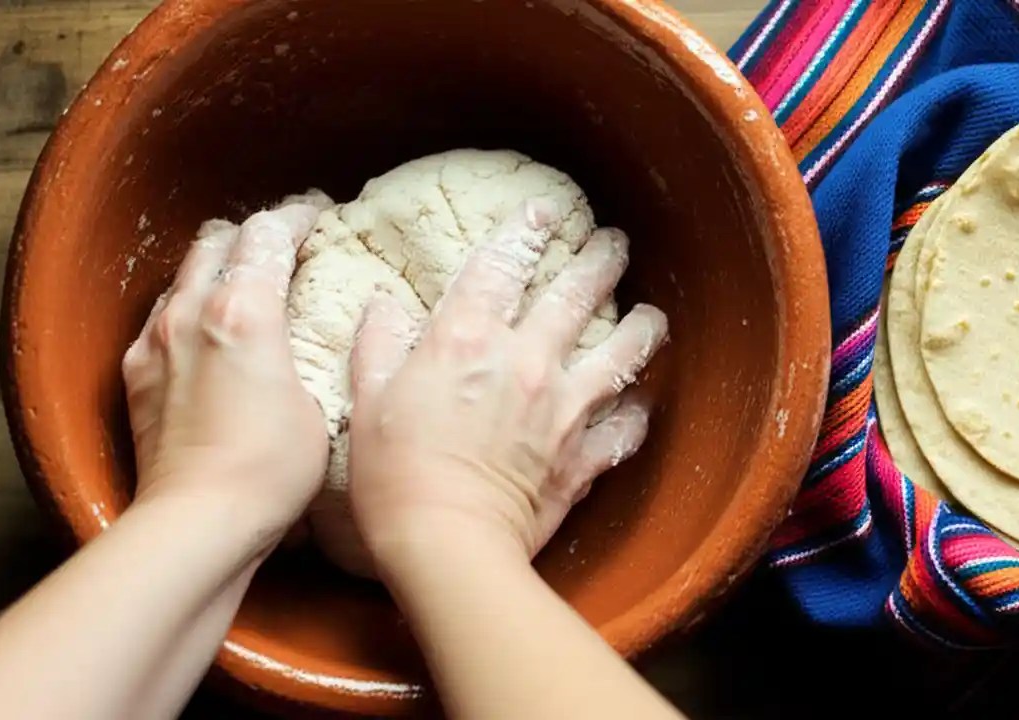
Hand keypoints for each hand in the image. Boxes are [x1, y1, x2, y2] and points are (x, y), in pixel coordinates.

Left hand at [122, 193, 332, 545]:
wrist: (198, 521)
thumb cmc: (270, 471)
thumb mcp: (322, 403)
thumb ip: (313, 354)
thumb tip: (320, 339)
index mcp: (245, 310)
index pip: (269, 234)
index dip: (299, 215)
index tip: (320, 212)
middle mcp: (192, 312)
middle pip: (220, 239)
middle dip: (255, 232)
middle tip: (287, 241)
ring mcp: (157, 341)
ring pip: (185, 273)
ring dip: (218, 264)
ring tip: (246, 279)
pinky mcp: (138, 374)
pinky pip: (162, 315)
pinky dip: (188, 305)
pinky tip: (205, 327)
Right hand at [349, 199, 667, 561]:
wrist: (446, 543)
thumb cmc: (394, 477)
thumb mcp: (367, 403)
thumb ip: (377, 348)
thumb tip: (383, 307)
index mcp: (466, 340)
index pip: (500, 265)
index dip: (525, 231)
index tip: (545, 209)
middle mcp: (524, 361)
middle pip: (575, 295)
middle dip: (599, 261)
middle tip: (614, 243)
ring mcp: (562, 407)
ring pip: (619, 353)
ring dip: (639, 329)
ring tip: (652, 315)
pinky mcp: (581, 455)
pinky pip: (623, 430)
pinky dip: (635, 418)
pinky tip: (641, 408)